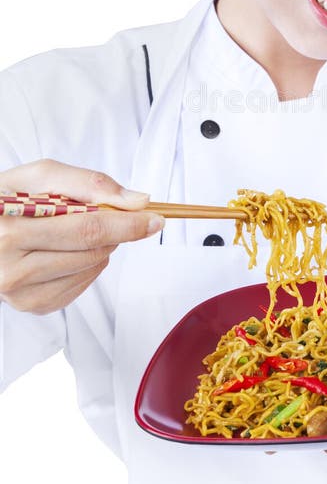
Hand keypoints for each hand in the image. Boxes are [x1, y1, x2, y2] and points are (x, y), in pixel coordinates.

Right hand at [0, 159, 163, 315]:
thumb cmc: (4, 199)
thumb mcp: (36, 177)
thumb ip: (87, 183)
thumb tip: (136, 201)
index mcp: (10, 230)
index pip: (87, 228)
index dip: (127, 223)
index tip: (155, 217)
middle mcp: (12, 269)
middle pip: (92, 250)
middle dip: (117, 231)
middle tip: (118, 214)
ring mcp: (20, 294)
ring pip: (91, 269)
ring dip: (101, 246)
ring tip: (77, 227)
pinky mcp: (31, 306)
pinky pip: (80, 286)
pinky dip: (87, 265)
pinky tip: (69, 249)